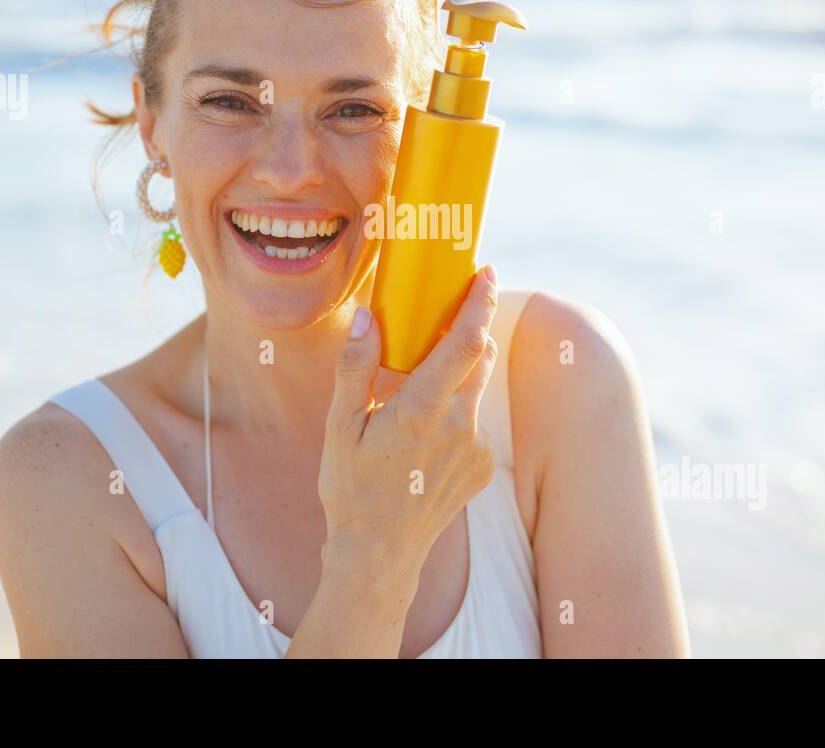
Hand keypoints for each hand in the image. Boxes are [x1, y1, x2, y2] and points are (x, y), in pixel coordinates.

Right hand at [318, 266, 499, 597]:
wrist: (379, 552)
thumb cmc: (351, 487)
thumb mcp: (339, 427)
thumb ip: (354, 368)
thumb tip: (365, 318)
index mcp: (421, 411)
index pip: (465, 343)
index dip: (479, 302)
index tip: (485, 272)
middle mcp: (458, 427)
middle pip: (479, 357)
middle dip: (470, 328)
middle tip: (446, 311)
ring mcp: (475, 448)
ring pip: (476, 388)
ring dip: (459, 370)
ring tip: (421, 381)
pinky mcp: (482, 466)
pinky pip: (474, 420)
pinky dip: (455, 409)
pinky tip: (422, 430)